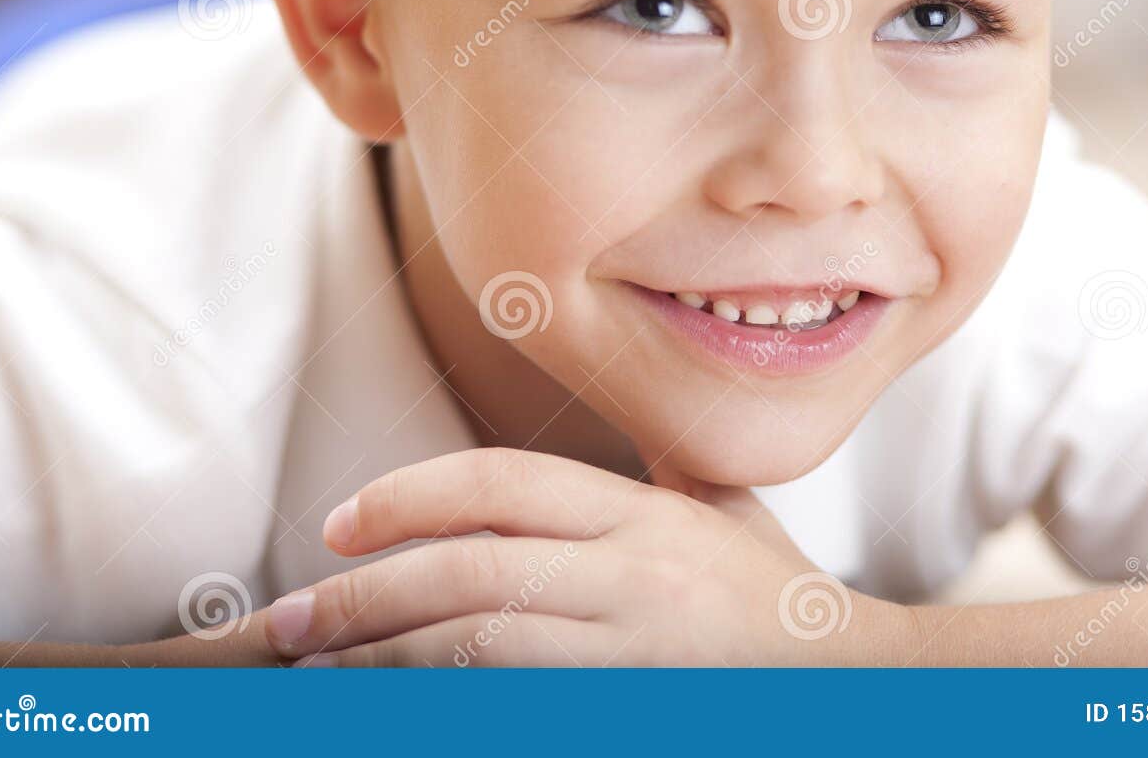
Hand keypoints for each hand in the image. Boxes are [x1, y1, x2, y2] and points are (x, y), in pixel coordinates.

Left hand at [263, 447, 907, 665]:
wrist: (860, 685)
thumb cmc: (781, 603)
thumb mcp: (725, 514)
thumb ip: (659, 475)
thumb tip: (605, 440)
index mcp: (643, 513)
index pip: (503, 482)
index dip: (410, 496)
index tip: (342, 523)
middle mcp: (635, 574)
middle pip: (472, 571)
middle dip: (365, 594)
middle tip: (287, 621)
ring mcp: (636, 648)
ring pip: (484, 646)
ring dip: (386, 657)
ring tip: (318, 671)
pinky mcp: (635, 702)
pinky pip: (518, 703)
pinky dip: (448, 702)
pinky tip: (396, 706)